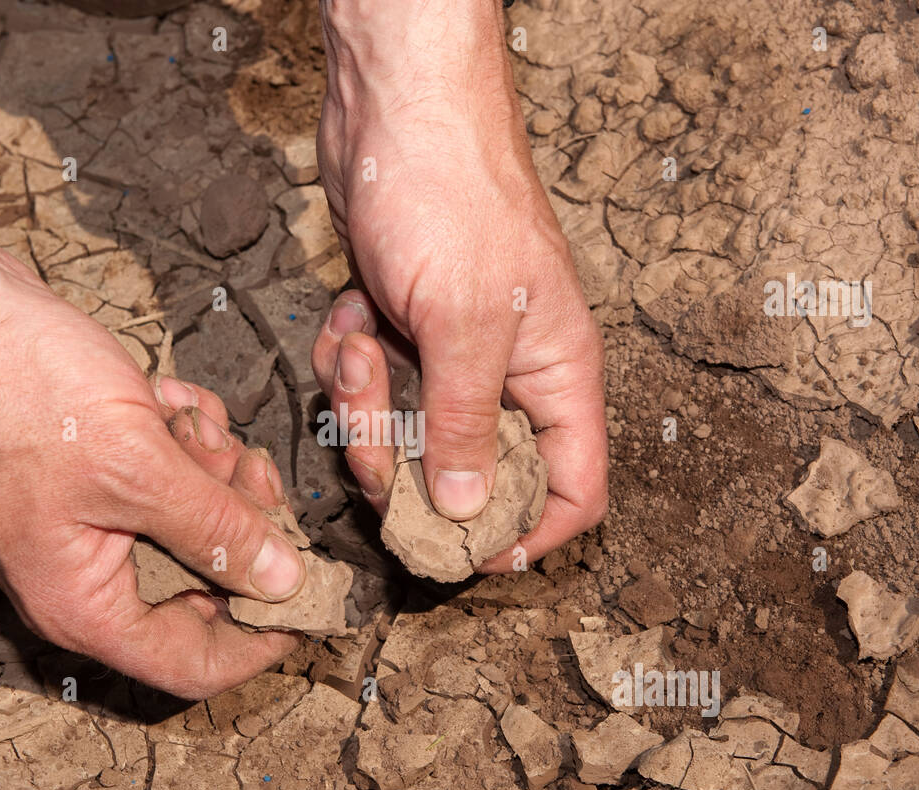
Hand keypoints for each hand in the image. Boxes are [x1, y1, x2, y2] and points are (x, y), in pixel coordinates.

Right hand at [0, 140, 305, 698]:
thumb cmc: (17, 389)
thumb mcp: (140, 465)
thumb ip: (218, 530)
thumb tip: (285, 582)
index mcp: (83, 604)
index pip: (196, 664)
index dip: (265, 636)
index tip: (316, 590)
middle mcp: (83, 578)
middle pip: (206, 585)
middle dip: (237, 522)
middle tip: (245, 467)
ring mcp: (87, 524)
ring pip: (193, 522)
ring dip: (210, 469)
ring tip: (191, 423)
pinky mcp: (93, 474)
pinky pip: (167, 476)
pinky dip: (182, 438)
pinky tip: (167, 400)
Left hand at [312, 0, 606, 567]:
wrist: (392, 108)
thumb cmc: (454, 194)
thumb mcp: (466, 323)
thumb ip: (465, 425)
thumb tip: (469, 511)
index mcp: (556, 376)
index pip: (575, 486)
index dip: (532, 533)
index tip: (467, 551)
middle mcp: (508, 374)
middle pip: (465, 475)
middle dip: (404, 464)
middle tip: (372, 434)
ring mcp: (448, 354)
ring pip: (401, 435)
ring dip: (362, 407)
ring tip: (358, 341)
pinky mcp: (399, 331)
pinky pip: (364, 387)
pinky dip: (343, 362)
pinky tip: (348, 314)